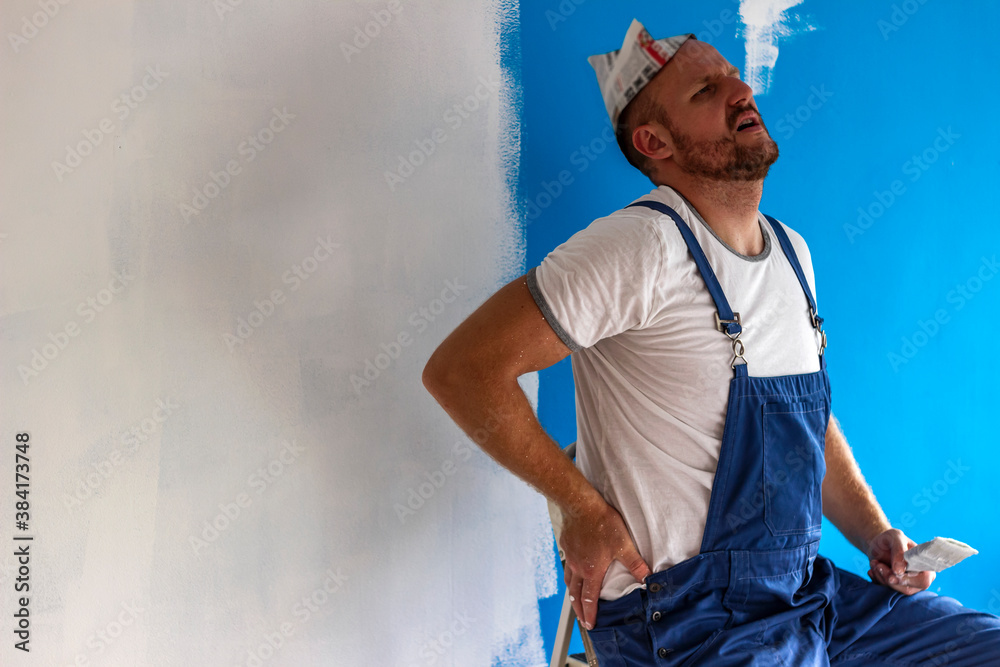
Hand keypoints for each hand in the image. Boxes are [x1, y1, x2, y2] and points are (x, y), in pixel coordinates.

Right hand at [558, 499, 651, 631]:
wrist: (580, 505)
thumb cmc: (601, 523)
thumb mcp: (624, 544)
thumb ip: (635, 564)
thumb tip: (647, 578)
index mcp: (591, 571)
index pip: (589, 599)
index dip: (590, 614)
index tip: (590, 624)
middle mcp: (578, 567)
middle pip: (575, 595)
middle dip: (579, 610)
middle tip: (581, 620)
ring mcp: (570, 557)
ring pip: (569, 581)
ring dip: (572, 594)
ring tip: (575, 600)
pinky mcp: (566, 545)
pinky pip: (566, 566)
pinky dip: (569, 575)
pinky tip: (572, 571)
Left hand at [866, 528, 934, 594]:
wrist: (878, 544)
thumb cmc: (891, 539)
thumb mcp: (895, 537)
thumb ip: (899, 551)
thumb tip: (899, 571)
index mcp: (926, 566)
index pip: (923, 580)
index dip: (907, 579)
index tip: (893, 572)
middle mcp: (920, 578)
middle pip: (908, 589)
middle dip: (890, 578)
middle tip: (878, 565)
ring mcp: (909, 585)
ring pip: (895, 590)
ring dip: (881, 577)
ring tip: (875, 563)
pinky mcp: (896, 588)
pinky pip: (885, 591)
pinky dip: (876, 580)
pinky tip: (873, 569)